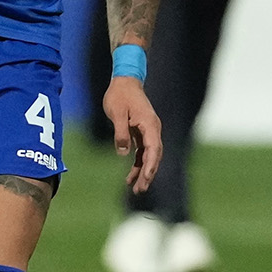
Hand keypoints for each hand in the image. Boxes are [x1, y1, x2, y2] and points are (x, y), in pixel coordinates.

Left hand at [102, 76, 163, 191]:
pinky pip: (142, 152)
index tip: (145, 178)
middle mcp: (153, 130)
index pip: (153, 150)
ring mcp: (148, 132)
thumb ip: (120, 132)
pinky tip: (130, 176)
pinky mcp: (142, 132)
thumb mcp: (117, 113)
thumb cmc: (120, 95)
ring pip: (149, 156)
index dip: (150, 166)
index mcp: (149, 125)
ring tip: (135, 188)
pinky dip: (138, 163)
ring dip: (142, 172)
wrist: (125, 81)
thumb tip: (123, 153)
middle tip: (139, 190)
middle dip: (148, 174)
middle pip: (154, 156)